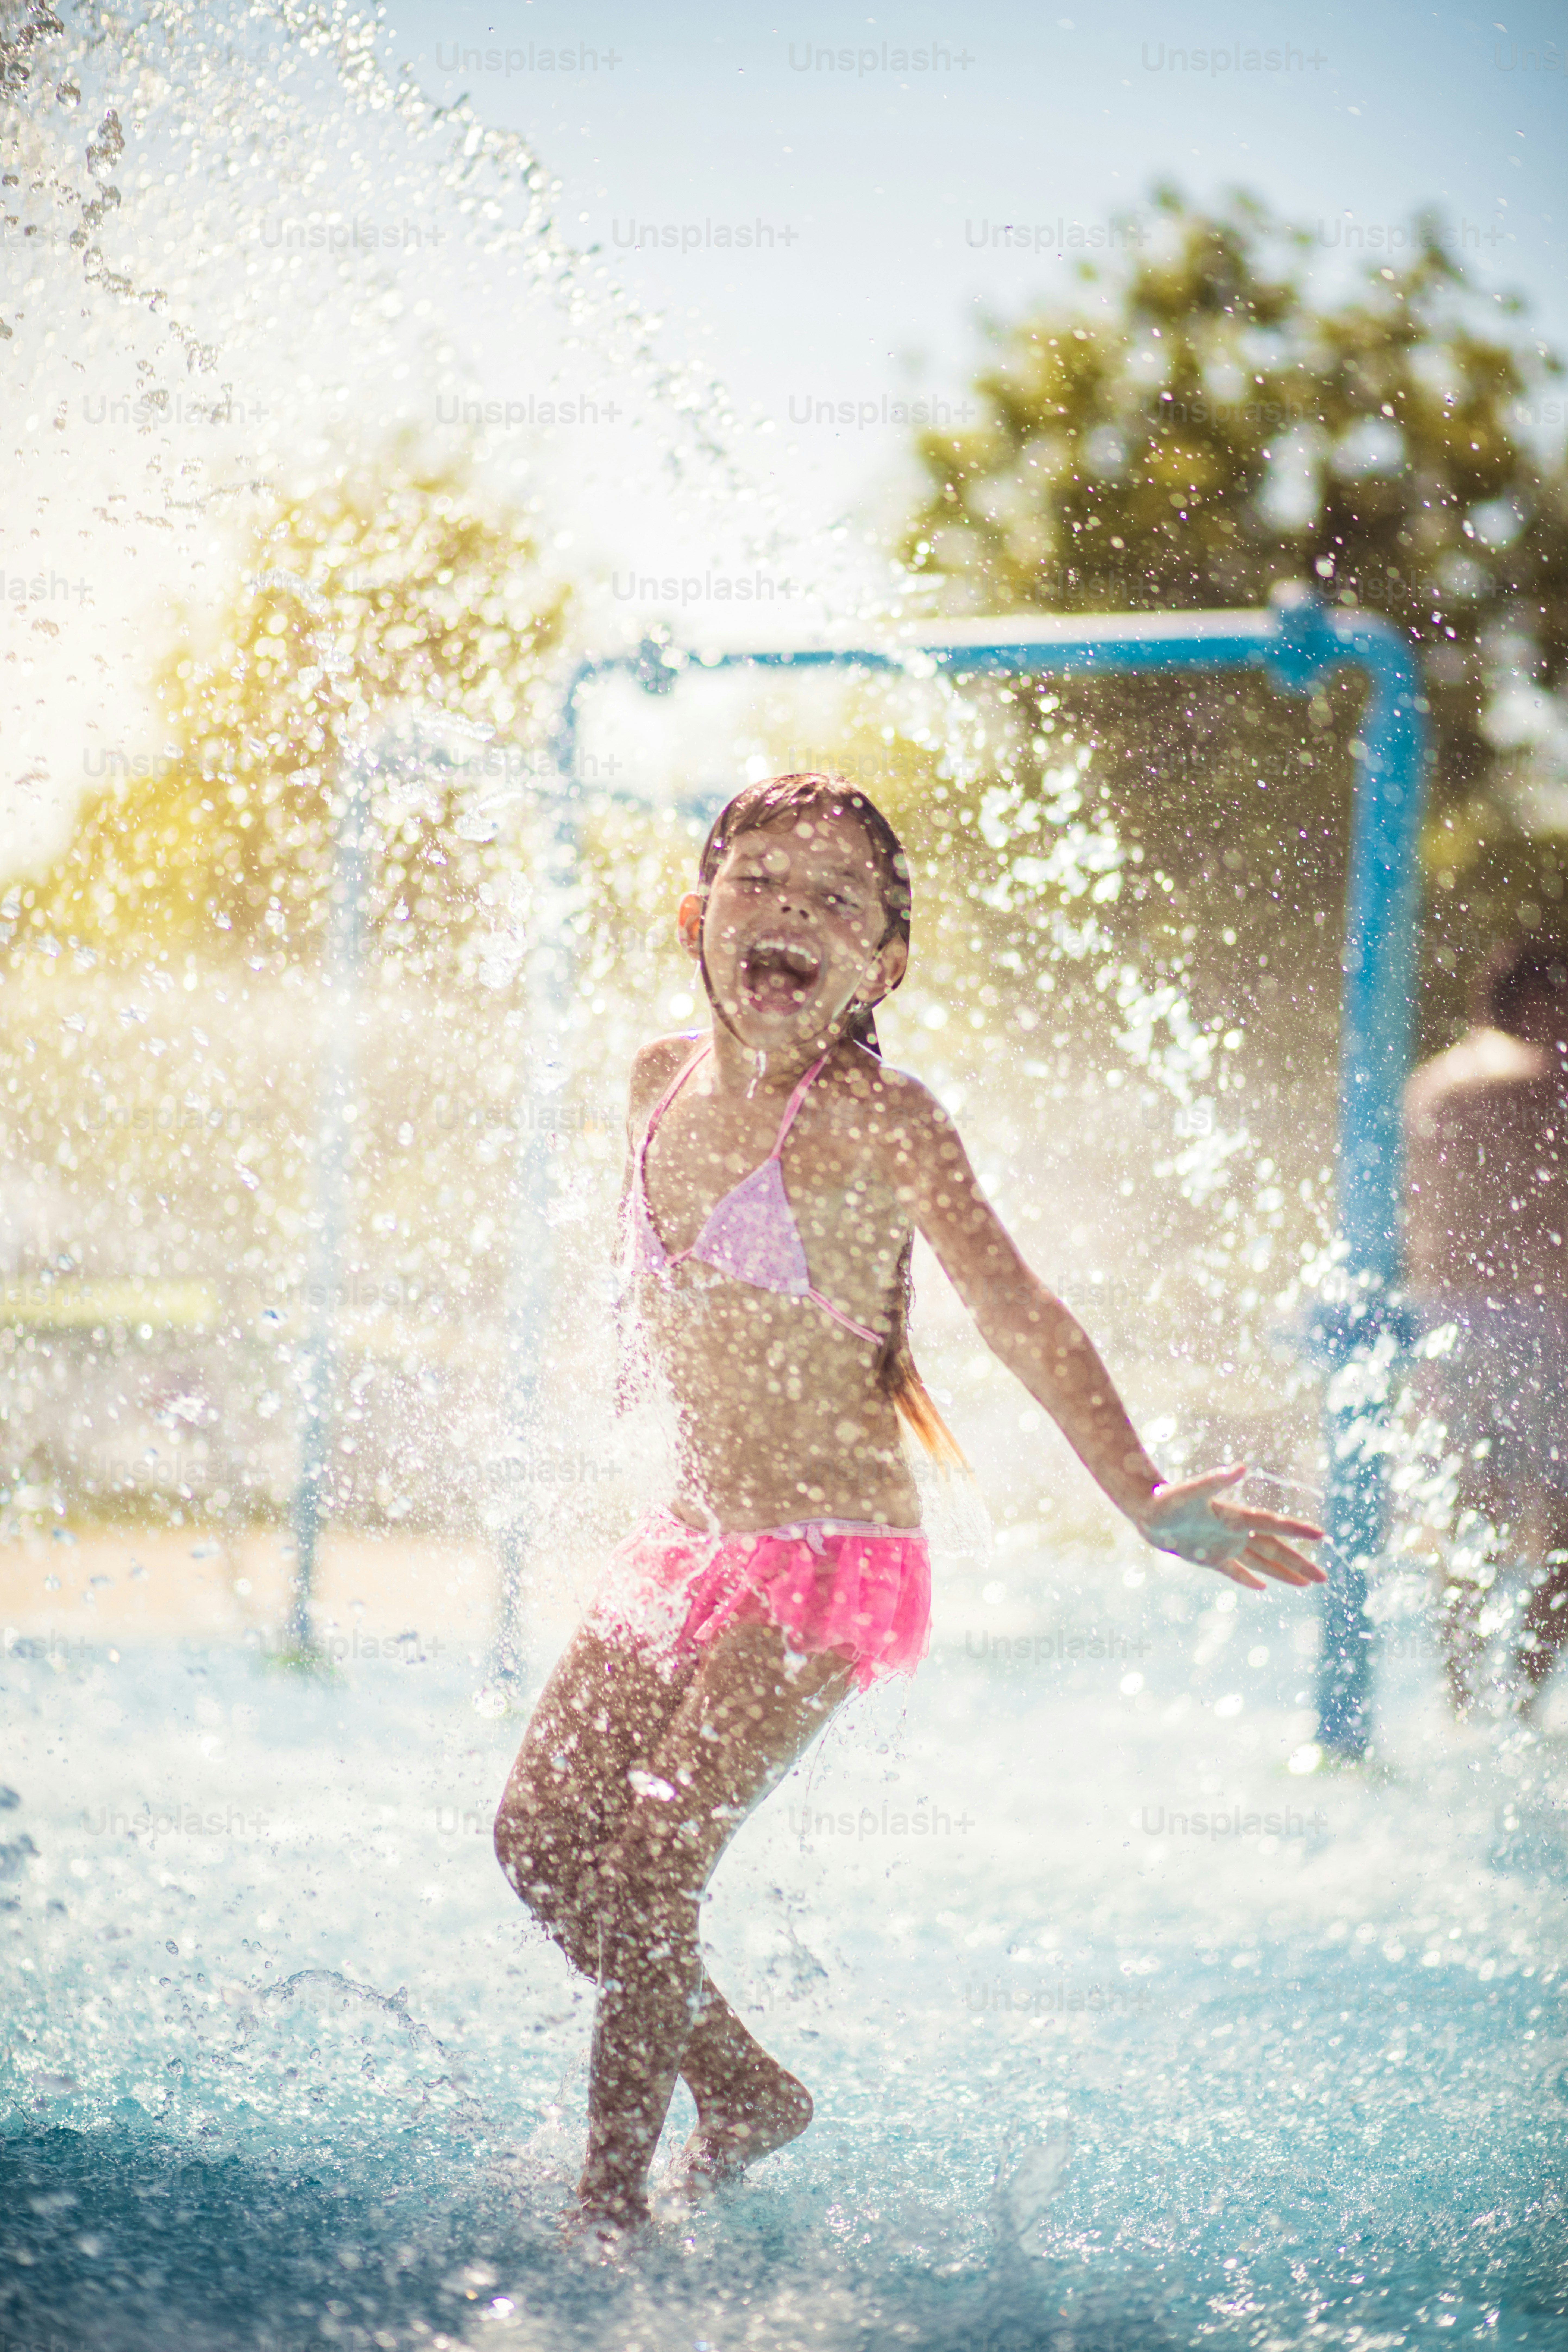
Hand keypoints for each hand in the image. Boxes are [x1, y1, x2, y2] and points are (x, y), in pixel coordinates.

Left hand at [1134, 1466, 1324, 1592]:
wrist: (1146, 1511)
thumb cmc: (1167, 1498)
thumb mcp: (1191, 1491)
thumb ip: (1217, 1480)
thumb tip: (1241, 1467)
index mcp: (1235, 1517)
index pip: (1272, 1525)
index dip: (1296, 1529)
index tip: (1321, 1534)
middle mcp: (1235, 1532)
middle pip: (1274, 1549)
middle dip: (1299, 1563)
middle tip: (1324, 1577)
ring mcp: (1224, 1546)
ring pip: (1261, 1562)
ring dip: (1283, 1573)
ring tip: (1308, 1583)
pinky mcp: (1211, 1558)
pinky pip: (1235, 1571)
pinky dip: (1249, 1579)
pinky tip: (1264, 1587)